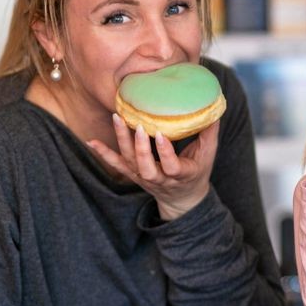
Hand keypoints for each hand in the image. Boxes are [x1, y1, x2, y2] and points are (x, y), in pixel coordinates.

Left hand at [88, 114, 218, 220]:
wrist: (182, 199)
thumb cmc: (197, 171)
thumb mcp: (208, 155)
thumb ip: (209, 132)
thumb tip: (214, 106)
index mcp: (181, 175)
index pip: (171, 166)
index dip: (165, 152)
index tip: (161, 133)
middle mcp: (160, 179)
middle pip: (146, 168)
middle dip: (140, 148)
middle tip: (137, 125)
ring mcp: (143, 177)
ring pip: (130, 162)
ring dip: (122, 141)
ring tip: (117, 118)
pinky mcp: (133, 174)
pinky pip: (116, 165)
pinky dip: (103, 153)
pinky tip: (91, 141)